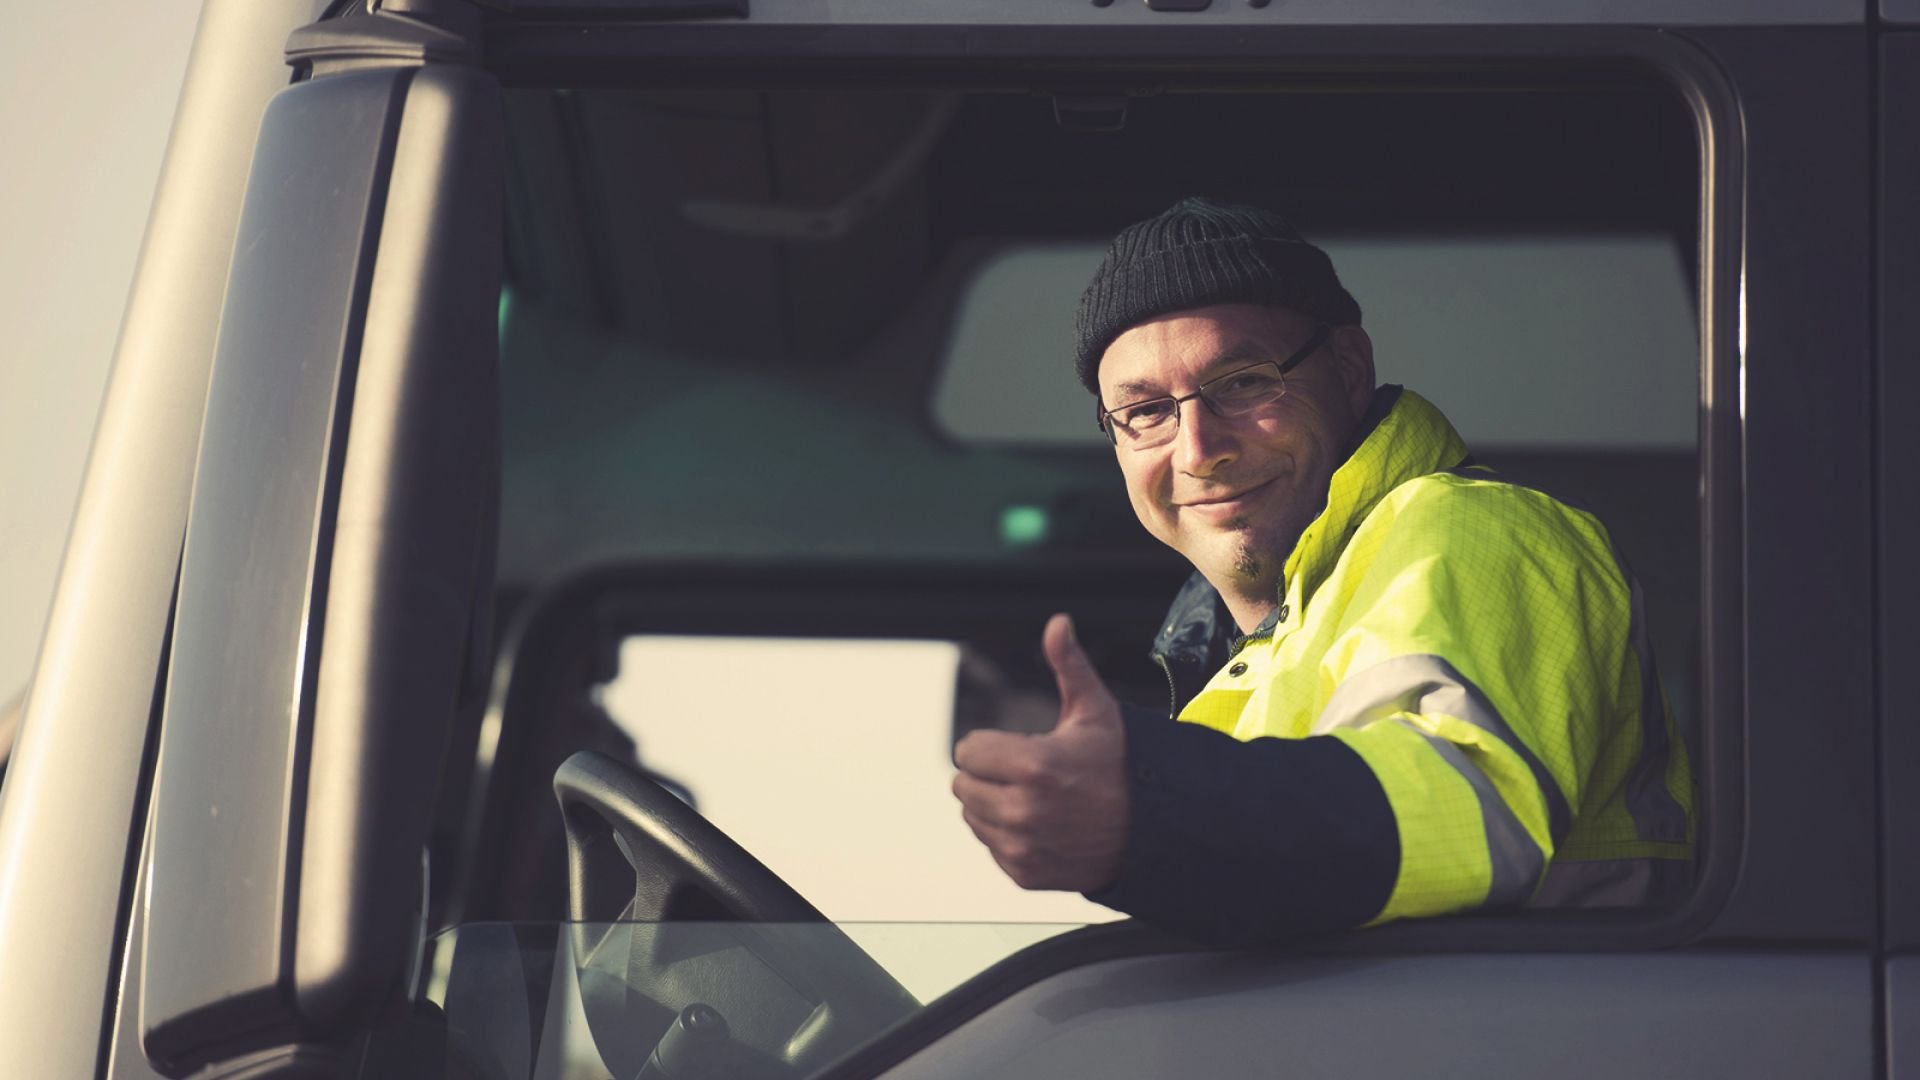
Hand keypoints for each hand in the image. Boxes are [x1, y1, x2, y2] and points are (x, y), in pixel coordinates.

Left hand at [952, 614, 1128, 891]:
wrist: (1152, 829)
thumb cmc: (1122, 766)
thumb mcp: (1096, 711)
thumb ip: (1068, 665)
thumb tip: (1058, 624)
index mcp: (1032, 765)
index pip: (966, 751)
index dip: (992, 745)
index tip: (1021, 749)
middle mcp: (1022, 810)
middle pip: (963, 785)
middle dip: (990, 775)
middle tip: (1030, 775)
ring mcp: (1022, 846)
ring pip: (972, 816)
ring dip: (995, 805)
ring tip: (1037, 799)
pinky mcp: (1024, 873)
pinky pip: (991, 846)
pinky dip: (1009, 836)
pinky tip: (1043, 825)